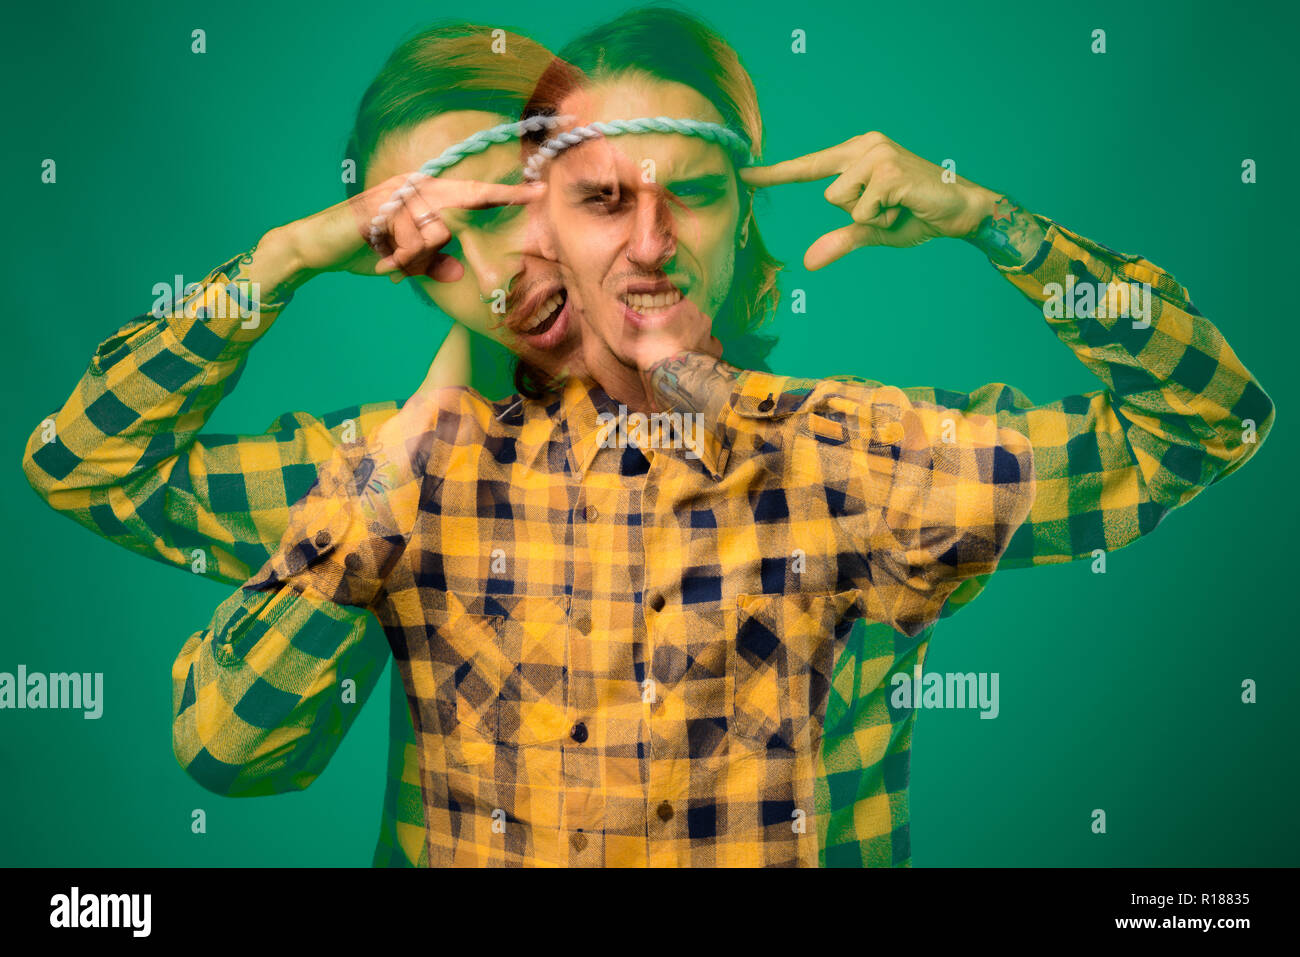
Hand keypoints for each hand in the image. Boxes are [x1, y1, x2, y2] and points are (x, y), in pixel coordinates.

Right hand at [279, 176, 543, 283]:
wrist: (315, 247)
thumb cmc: (365, 249)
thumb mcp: (406, 261)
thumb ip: (433, 262)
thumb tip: (458, 271)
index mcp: (426, 192)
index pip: (473, 192)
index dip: (505, 193)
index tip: (539, 190)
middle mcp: (414, 184)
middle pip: (460, 205)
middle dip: (458, 234)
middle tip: (437, 254)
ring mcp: (396, 192)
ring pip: (436, 232)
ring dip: (416, 259)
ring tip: (393, 264)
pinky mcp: (378, 207)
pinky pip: (410, 239)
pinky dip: (401, 259)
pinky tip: (382, 262)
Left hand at [740, 132, 998, 268]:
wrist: (963, 210)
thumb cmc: (917, 215)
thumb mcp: (872, 229)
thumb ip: (840, 240)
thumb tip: (808, 262)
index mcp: (858, 153)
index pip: (808, 166)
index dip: (775, 173)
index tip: (744, 174)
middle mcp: (866, 145)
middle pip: (829, 193)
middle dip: (858, 212)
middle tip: (892, 208)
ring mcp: (877, 154)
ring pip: (843, 201)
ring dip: (871, 215)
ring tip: (899, 206)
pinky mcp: (888, 170)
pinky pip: (863, 210)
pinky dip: (884, 218)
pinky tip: (907, 206)